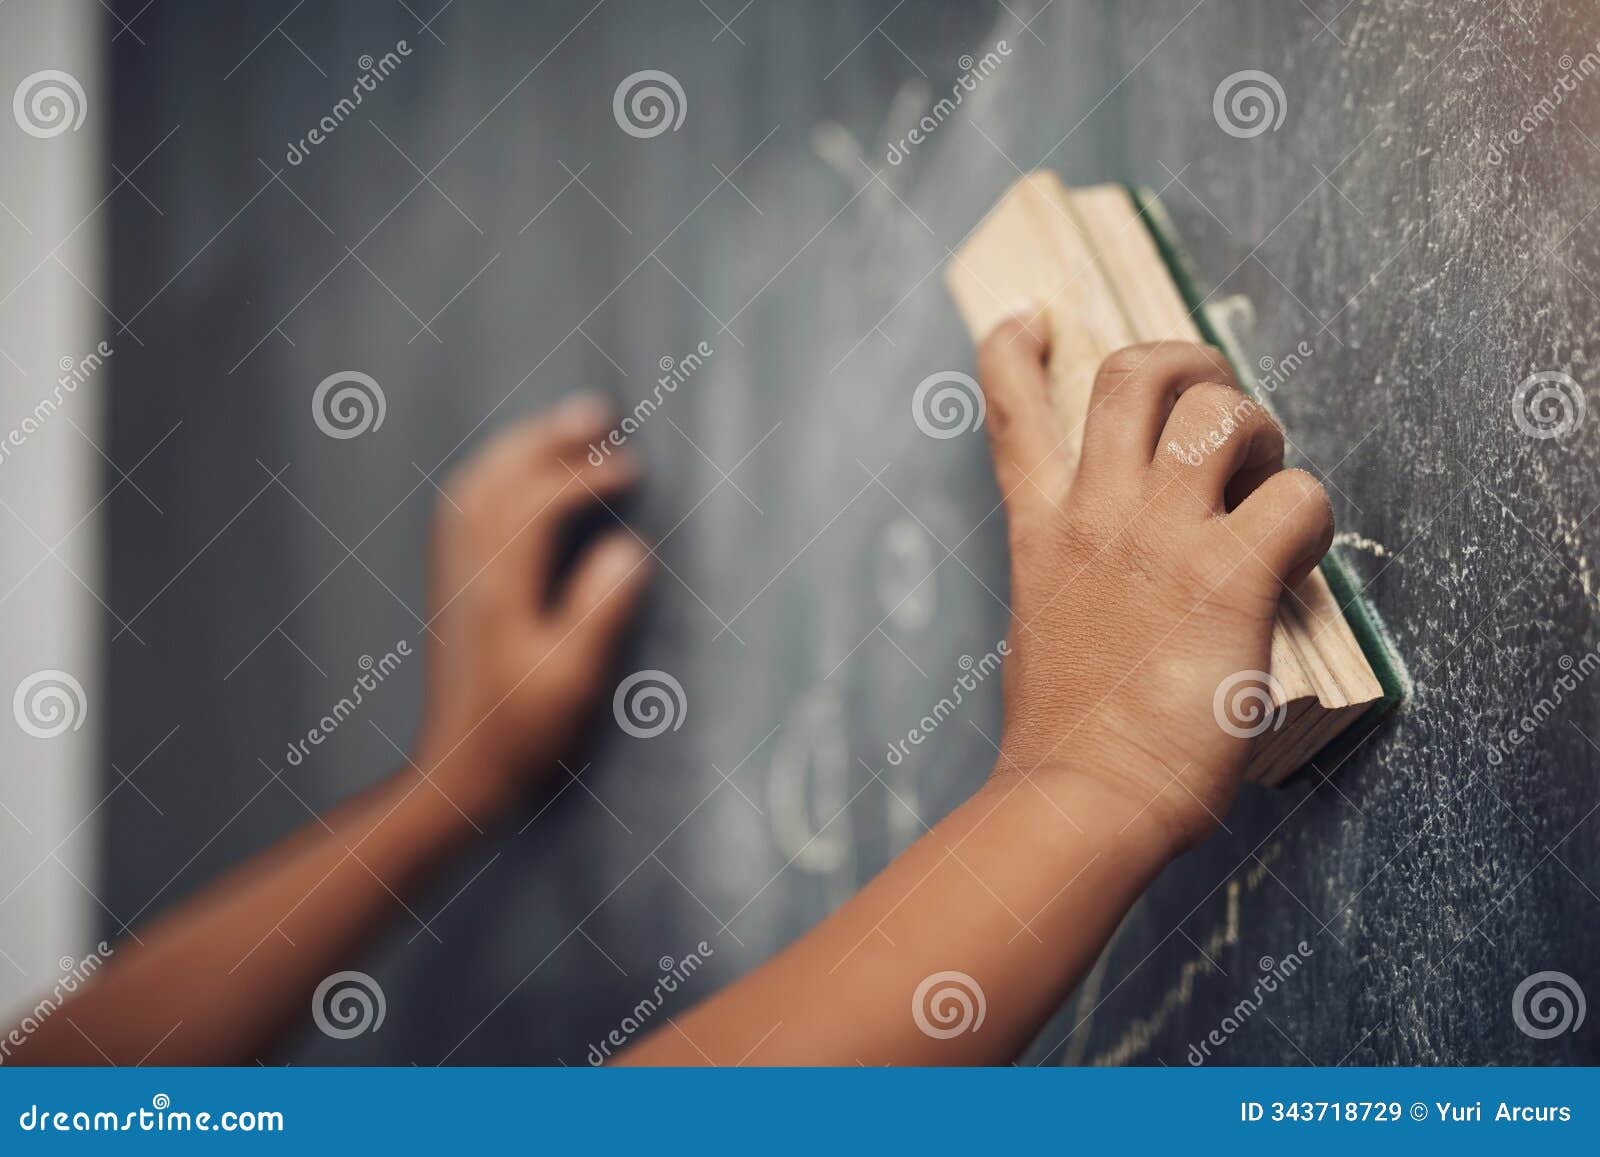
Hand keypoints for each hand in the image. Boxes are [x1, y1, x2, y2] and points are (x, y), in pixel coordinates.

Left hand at [412, 395, 650, 811]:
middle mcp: (470, 570)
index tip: (632, 466)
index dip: (586, 476)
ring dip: (520, 449)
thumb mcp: (572, 678)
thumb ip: (600, 610)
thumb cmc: (522, 731)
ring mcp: (455, 576)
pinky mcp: (453, 588)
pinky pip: (464, 508)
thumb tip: (630, 551)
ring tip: (564, 429)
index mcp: (500, 586)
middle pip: (500, 479)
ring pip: (477, 488)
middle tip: (598, 413)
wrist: (458, 770)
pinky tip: (518, 476)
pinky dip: (494, 476)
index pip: (538, 503)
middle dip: (548, 439)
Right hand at [976, 319, 1332, 850]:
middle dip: (1187, 361)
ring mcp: (1159, 537)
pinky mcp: (1227, 575)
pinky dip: (1313, 514)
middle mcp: (1096, 514)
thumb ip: (1072, 575)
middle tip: (1215, 399)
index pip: (1010, 411)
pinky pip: (1297, 494)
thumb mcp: (1043, 628)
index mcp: (1042, 530)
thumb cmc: (1068, 736)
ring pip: (1220, 409)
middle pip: (1133, 373)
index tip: (1033, 320)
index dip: (1015, 350)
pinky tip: (1299, 556)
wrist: (1083, 796)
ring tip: (1266, 478)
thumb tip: (1123, 567)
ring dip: (1259, 429)